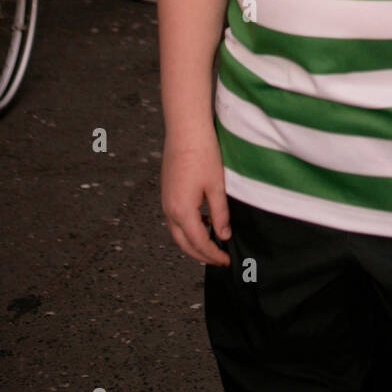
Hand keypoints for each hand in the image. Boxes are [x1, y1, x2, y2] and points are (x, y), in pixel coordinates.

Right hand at [161, 133, 231, 265]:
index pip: (199, 243)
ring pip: (177, 232)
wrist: (185, 131)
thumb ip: (220, 214)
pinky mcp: (167, 192)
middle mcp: (169, 209)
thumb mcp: (217, 187)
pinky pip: (175, 219)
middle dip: (201, 255)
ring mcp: (166, 201)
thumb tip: (223, 235)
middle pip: (184, 243)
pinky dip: (188, 228)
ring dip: (193, 242)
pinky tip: (203, 222)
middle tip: (218, 259)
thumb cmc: (202, 154)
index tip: (226, 260)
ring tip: (212, 243)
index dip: (213, 254)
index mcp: (182, 210)